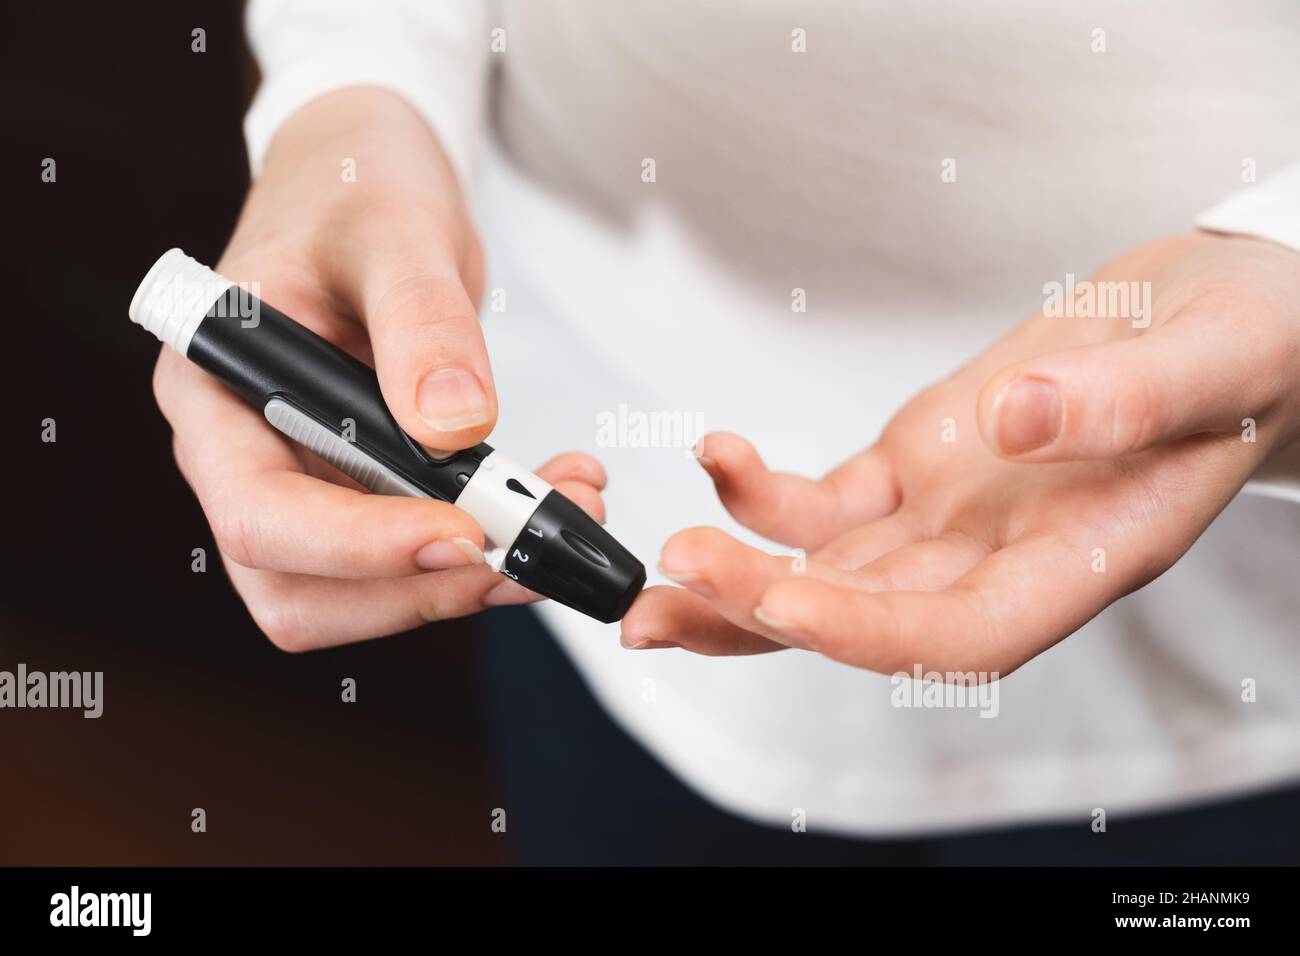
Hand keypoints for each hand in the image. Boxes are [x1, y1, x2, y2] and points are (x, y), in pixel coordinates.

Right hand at [152, 88, 605, 650]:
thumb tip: (453, 431)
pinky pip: (413, 561)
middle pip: (300, 588)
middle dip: (419, 586)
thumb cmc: (356, 190)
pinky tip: (548, 502)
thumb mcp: (393, 233)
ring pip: (360, 597)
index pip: (258, 514)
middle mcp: (244, 456)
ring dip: (462, 582)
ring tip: (561, 515)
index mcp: (215, 392)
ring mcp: (302, 483)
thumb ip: (421, 322)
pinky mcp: (363, 494)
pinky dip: (483, 553)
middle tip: (530, 545)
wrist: (370, 186)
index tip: (463, 534)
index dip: (357, 546)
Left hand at [621, 232, 1299, 673]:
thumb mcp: (1212, 360)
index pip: (963, 636)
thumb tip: (1018, 425)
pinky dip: (764, 488)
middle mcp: (999, 559)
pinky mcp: (915, 468)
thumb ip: (1124, 399)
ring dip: (736, 577)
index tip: (788, 603)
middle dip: (763, 611)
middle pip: (867, 618)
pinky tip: (718, 455)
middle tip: (666, 591)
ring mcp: (949, 519)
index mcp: (1080, 562)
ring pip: (827, 575)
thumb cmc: (1245, 346)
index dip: (872, 633)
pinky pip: (827, 503)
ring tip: (649, 575)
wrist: (1218, 316)